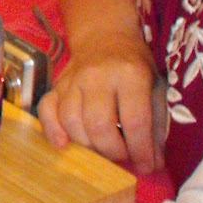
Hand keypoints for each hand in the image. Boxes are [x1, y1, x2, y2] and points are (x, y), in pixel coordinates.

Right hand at [37, 32, 165, 173]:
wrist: (105, 36)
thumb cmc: (134, 65)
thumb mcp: (155, 88)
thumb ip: (155, 125)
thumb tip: (152, 164)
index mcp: (130, 74)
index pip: (135, 121)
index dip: (141, 150)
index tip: (147, 166)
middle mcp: (98, 76)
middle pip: (99, 125)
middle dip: (113, 152)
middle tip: (123, 157)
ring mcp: (73, 80)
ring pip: (72, 122)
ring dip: (87, 146)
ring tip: (102, 152)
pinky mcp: (57, 85)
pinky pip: (47, 110)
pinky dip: (52, 130)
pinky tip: (63, 144)